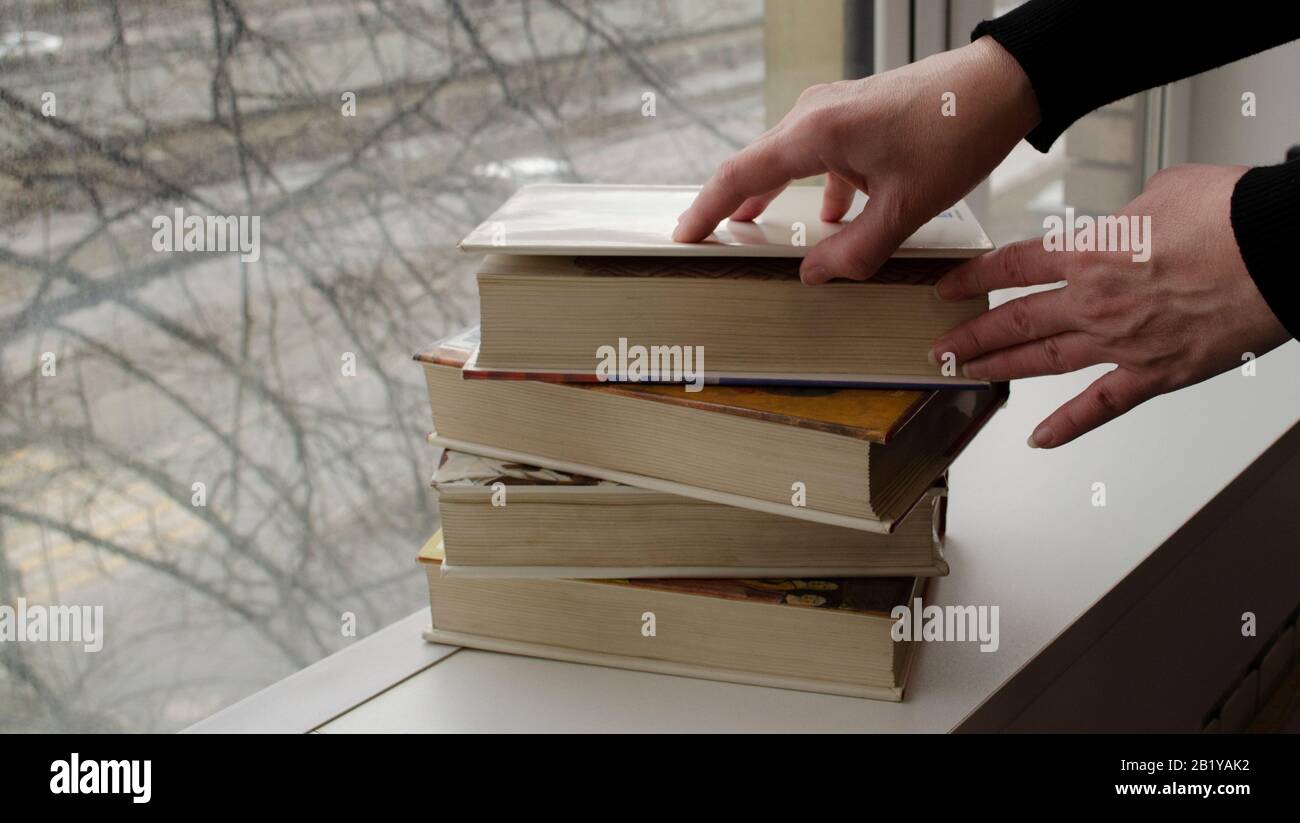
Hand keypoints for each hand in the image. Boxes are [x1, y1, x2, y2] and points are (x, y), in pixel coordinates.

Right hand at [673, 36, 1039, 283]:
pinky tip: (834, 217)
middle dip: (732, 206)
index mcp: (816, 132)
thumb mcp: (906, 207)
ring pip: (789, 162)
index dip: (707, 209)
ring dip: (774, 198)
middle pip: (757, 166)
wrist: (1002, 83)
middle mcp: (816, 114)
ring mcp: (835, 110)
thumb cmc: (956, 131)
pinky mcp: (856, 114)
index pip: (741, 175)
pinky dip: (816, 189)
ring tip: (759, 232)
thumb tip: (814, 276)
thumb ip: (855, 250)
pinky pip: (820, 156)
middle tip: (709, 239)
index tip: (684, 236)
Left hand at [931, 163, 1291, 448]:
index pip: (1012, 266)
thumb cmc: (1233, 215)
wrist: (1282, 250)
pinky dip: (1067, 426)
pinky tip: (1039, 438)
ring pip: (1042, 362)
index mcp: (1091, 252)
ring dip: (999, 370)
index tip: (946, 288)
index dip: (972, 278)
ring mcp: (1121, 343)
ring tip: (966, 377)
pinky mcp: (1156, 374)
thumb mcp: (1164, 190)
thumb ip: (1128, 215)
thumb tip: (1125, 222)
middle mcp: (1094, 302)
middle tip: (938, 348)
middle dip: (970, 335)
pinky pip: (1100, 407)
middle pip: (1014, 320)